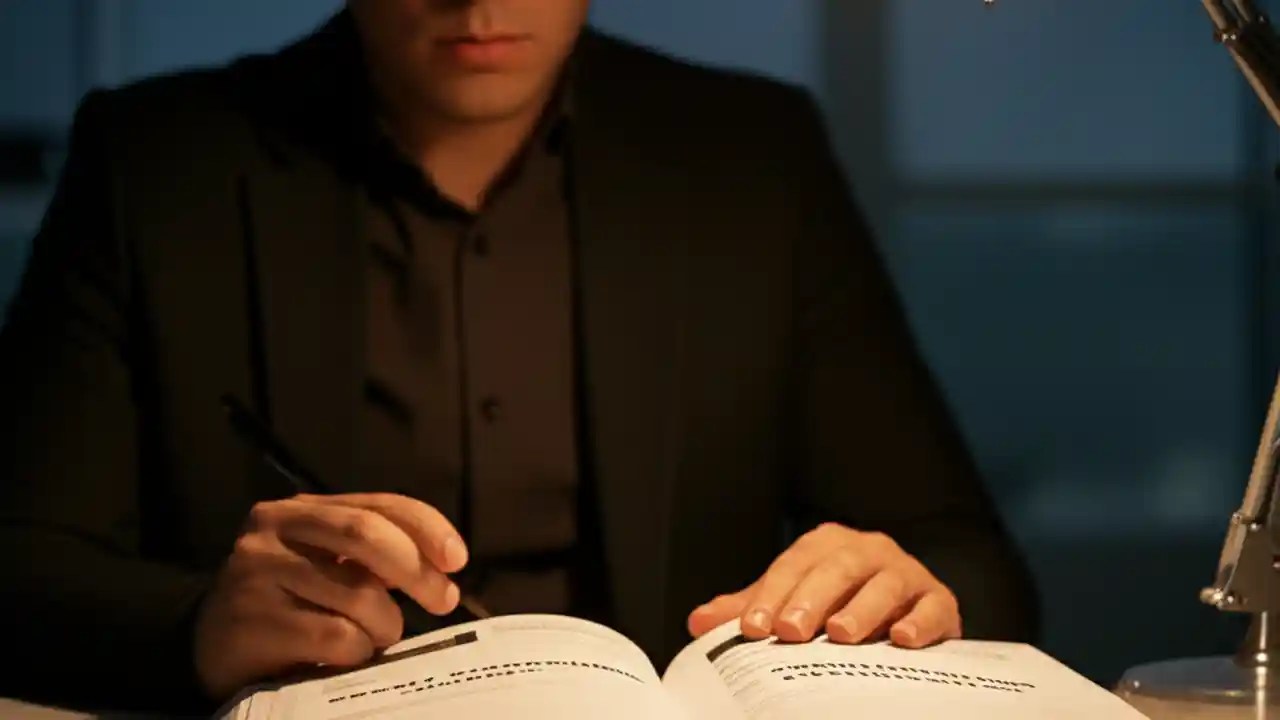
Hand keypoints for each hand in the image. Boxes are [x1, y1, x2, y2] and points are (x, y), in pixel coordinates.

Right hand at [193, 492, 468, 699]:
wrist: (208, 644)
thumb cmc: (286, 602)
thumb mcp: (326, 565)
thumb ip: (374, 556)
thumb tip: (442, 569)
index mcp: (301, 509)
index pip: (377, 504)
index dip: (426, 528)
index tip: (457, 559)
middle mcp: (274, 529)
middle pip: (365, 535)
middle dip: (416, 569)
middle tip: (442, 599)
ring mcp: (258, 572)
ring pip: (357, 595)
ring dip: (384, 625)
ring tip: (371, 638)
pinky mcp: (252, 620)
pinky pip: (335, 636)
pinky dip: (356, 651)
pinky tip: (340, 656)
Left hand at [687, 523, 959, 647]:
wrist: (907, 612)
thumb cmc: (841, 605)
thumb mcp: (793, 603)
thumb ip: (751, 610)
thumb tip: (699, 621)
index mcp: (828, 546)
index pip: (795, 565)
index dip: (771, 595)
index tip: (753, 628)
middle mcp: (869, 551)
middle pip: (838, 568)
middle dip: (811, 599)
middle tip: (789, 631)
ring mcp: (906, 574)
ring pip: (886, 583)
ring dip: (863, 608)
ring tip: (841, 634)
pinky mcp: (939, 602)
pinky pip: (933, 606)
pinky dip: (920, 621)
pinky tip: (903, 639)